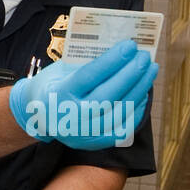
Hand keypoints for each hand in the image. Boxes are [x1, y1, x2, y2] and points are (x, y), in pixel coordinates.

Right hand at [9, 40, 157, 149]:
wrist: (38, 116)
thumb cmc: (53, 85)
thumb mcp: (60, 70)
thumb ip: (85, 63)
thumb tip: (119, 51)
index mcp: (60, 95)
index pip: (90, 76)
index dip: (112, 61)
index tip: (130, 46)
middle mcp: (71, 117)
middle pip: (108, 95)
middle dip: (131, 74)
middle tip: (144, 57)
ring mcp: (84, 134)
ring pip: (119, 112)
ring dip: (139, 90)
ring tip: (150, 70)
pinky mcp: (95, 143)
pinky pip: (122, 128)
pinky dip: (136, 110)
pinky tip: (144, 92)